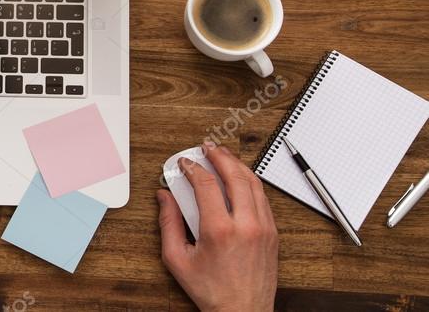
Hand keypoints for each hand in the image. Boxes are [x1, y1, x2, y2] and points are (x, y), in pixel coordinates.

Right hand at [157, 142, 278, 311]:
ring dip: (238, 165)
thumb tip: (165, 198)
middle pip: (235, 176)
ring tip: (224, 156)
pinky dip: (251, 182)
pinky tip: (240, 178)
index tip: (184, 164)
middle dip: (219, 156)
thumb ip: (168, 223)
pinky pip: (263, 198)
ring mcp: (263, 228)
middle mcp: (245, 225)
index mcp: (219, 230)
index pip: (206, 184)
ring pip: (253, 184)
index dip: (193, 168)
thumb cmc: (211, 290)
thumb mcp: (177, 259)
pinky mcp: (272, 234)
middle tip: (208, 147)